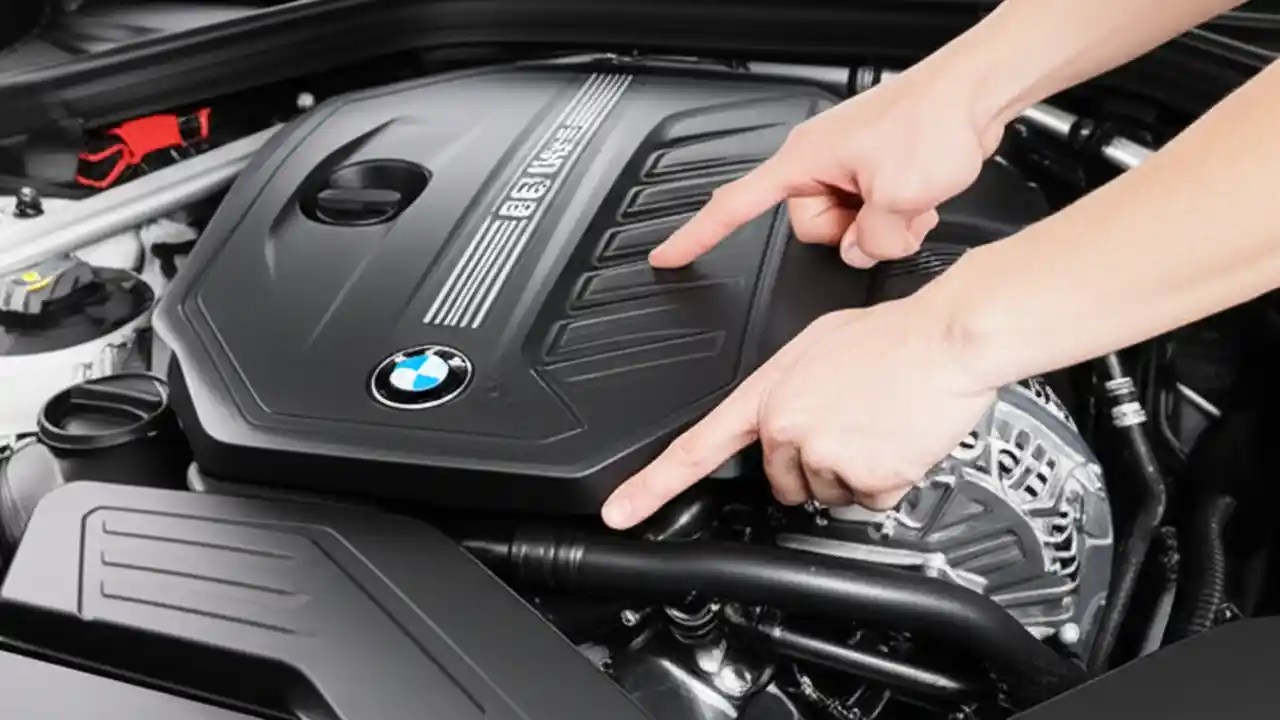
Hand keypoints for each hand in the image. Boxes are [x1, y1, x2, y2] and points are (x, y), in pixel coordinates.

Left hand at [600, 295, 996, 529]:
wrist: (945, 336)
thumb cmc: (891, 336)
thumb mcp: (816, 347)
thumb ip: (787, 390)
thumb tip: (785, 417)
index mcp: (767, 394)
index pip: (695, 449)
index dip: (651, 486)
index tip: (621, 513)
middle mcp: (787, 427)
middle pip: (784, 482)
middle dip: (812, 466)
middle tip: (849, 425)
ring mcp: (825, 454)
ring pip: (828, 495)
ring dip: (853, 474)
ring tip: (877, 425)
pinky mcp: (866, 477)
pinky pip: (870, 501)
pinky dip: (887, 481)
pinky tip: (896, 441)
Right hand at [649, 66, 1003, 269]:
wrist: (975, 92)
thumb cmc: (933, 121)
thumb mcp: (899, 198)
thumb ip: (871, 241)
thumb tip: (864, 252)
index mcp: (803, 160)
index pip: (733, 205)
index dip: (696, 237)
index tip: (666, 258)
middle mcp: (820, 160)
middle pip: (812, 229)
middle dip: (853, 233)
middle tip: (888, 213)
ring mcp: (849, 164)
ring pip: (848, 226)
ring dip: (884, 226)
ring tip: (913, 201)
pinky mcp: (876, 168)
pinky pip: (873, 212)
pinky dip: (899, 214)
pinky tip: (922, 197)